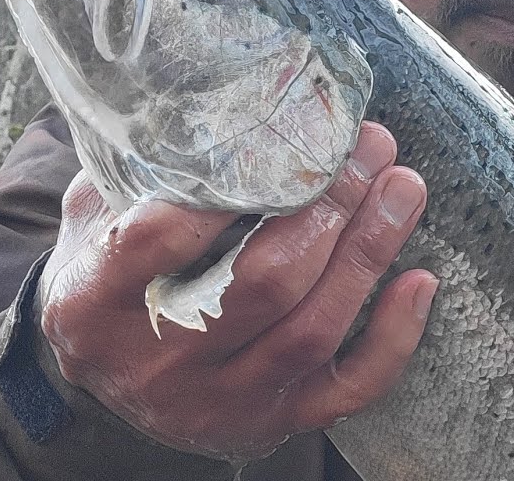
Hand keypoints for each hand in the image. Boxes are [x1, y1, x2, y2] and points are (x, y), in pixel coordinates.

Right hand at [37, 121, 434, 460]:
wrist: (99, 382)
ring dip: (370, 252)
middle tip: (370, 145)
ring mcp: (219, 400)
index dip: (231, 186)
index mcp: (95, 301)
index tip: (290, 130)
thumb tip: (212, 91)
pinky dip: (393, 339)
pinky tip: (420, 280)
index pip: (160, 239)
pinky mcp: (271, 422)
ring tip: (403, 187)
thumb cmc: (108, 273)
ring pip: (312, 332)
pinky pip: (347, 389)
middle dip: (331, 205)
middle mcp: (158, 362)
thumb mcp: (93, 216)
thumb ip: (138, 167)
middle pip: (264, 283)